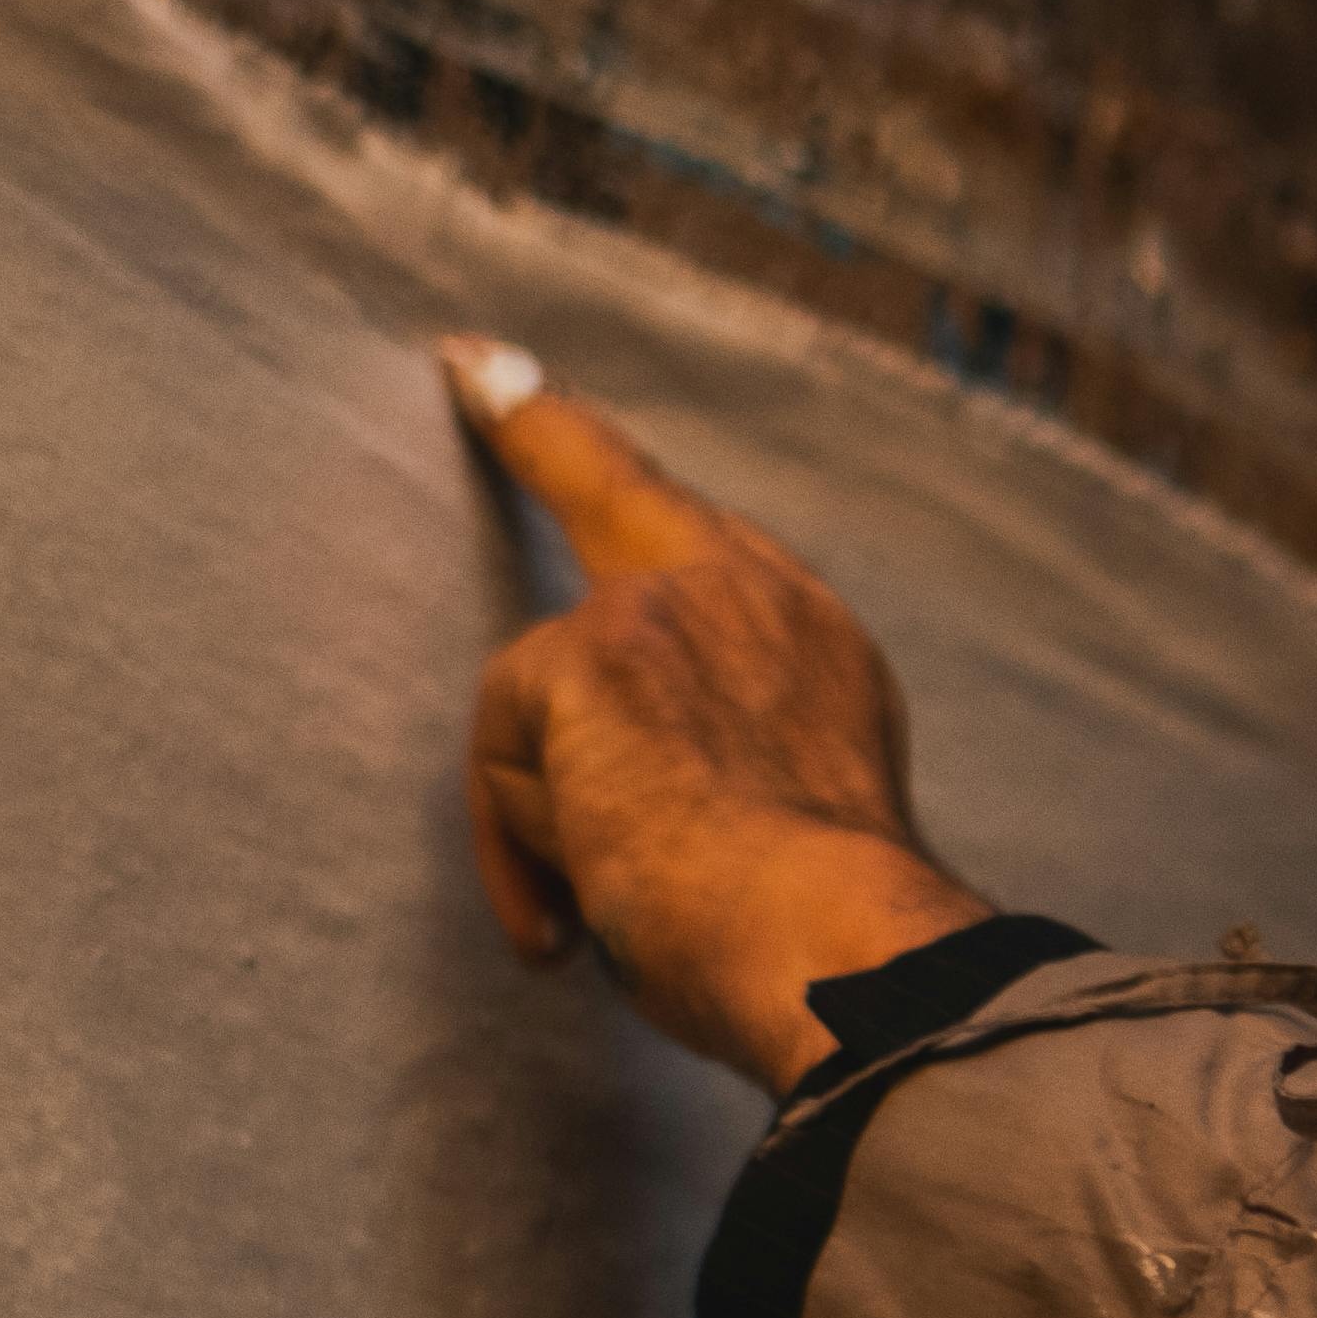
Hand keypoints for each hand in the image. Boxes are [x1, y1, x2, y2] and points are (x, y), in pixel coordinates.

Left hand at [443, 338, 1000, 1086]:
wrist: (846, 951)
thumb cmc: (829, 941)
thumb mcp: (807, 822)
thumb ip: (724, 765)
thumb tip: (610, 811)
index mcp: (817, 646)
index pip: (715, 540)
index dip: (636, 486)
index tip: (558, 400)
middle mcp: (753, 598)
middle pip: (613, 485)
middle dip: (535, 425)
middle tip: (470, 366)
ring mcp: (668, 612)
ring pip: (536, 696)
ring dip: (544, 814)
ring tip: (604, 907)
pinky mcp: (590, 656)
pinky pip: (504, 756)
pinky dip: (521, 849)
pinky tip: (577, 907)